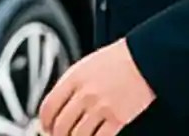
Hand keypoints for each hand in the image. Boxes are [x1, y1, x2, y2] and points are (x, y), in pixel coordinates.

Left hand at [38, 38, 154, 135]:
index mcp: (74, 78)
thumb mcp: (85, 66)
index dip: (44, 122)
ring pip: (78, 135)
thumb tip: (57, 105)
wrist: (143, 59)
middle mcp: (85, 93)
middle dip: (57, 135)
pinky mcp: (118, 119)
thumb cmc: (116, 61)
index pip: (48, 106)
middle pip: (61, 125)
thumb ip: (70, 85)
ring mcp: (101, 107)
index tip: (45, 127)